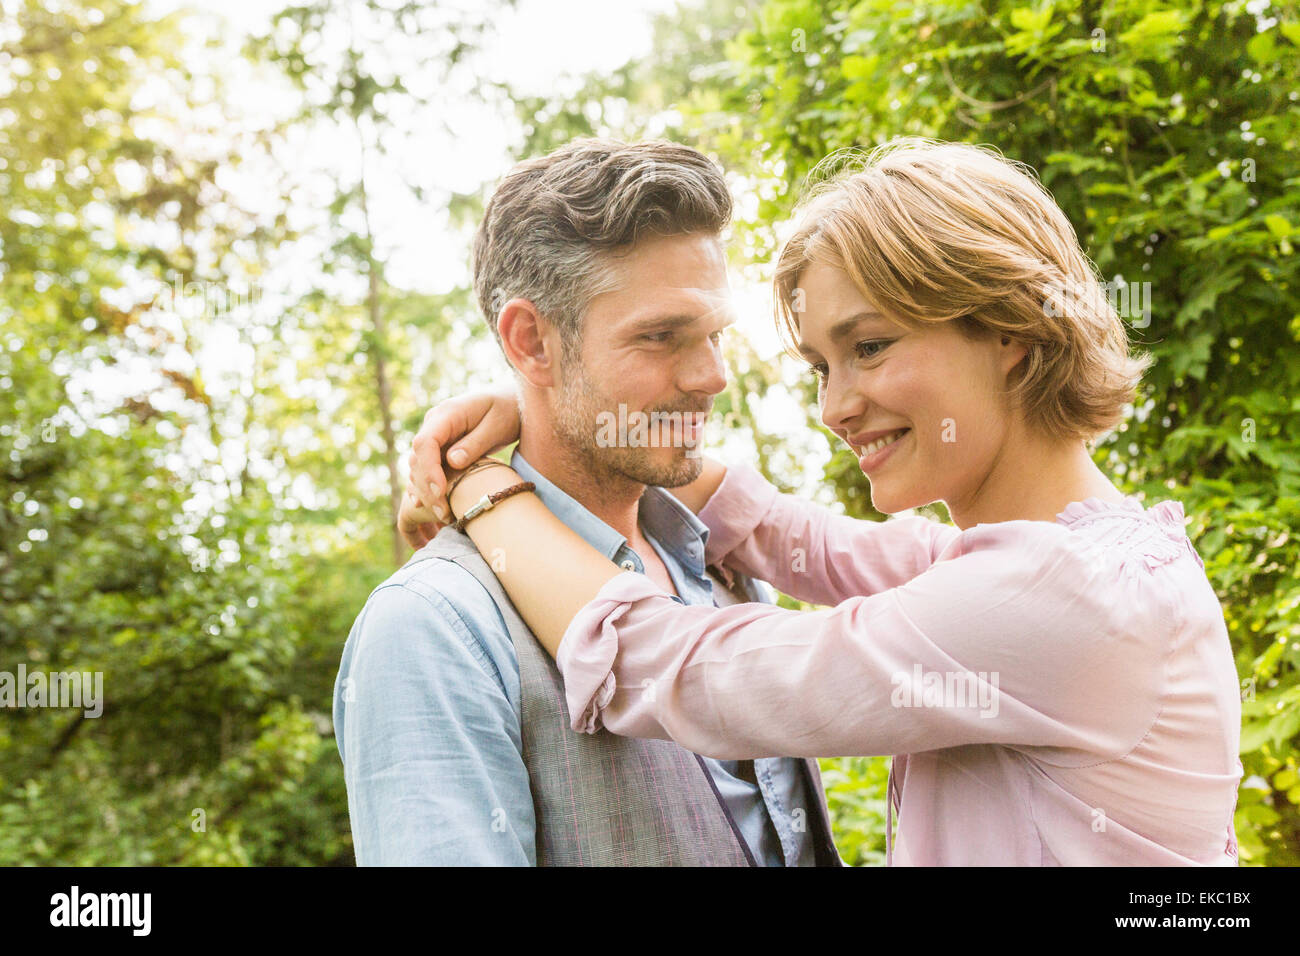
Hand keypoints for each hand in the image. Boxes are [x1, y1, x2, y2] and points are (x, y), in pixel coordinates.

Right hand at [396, 387, 521, 549]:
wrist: (510, 403)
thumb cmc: (507, 410)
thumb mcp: (497, 425)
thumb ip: (475, 443)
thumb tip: (452, 461)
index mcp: (447, 414)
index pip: (425, 442)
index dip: (429, 470)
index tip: (440, 492)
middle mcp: (434, 424)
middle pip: (417, 459)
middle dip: (427, 488)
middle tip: (444, 513)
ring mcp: (435, 436)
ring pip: (418, 467)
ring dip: (427, 492)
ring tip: (444, 515)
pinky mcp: (439, 448)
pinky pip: (426, 470)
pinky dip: (427, 488)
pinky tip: (431, 508)